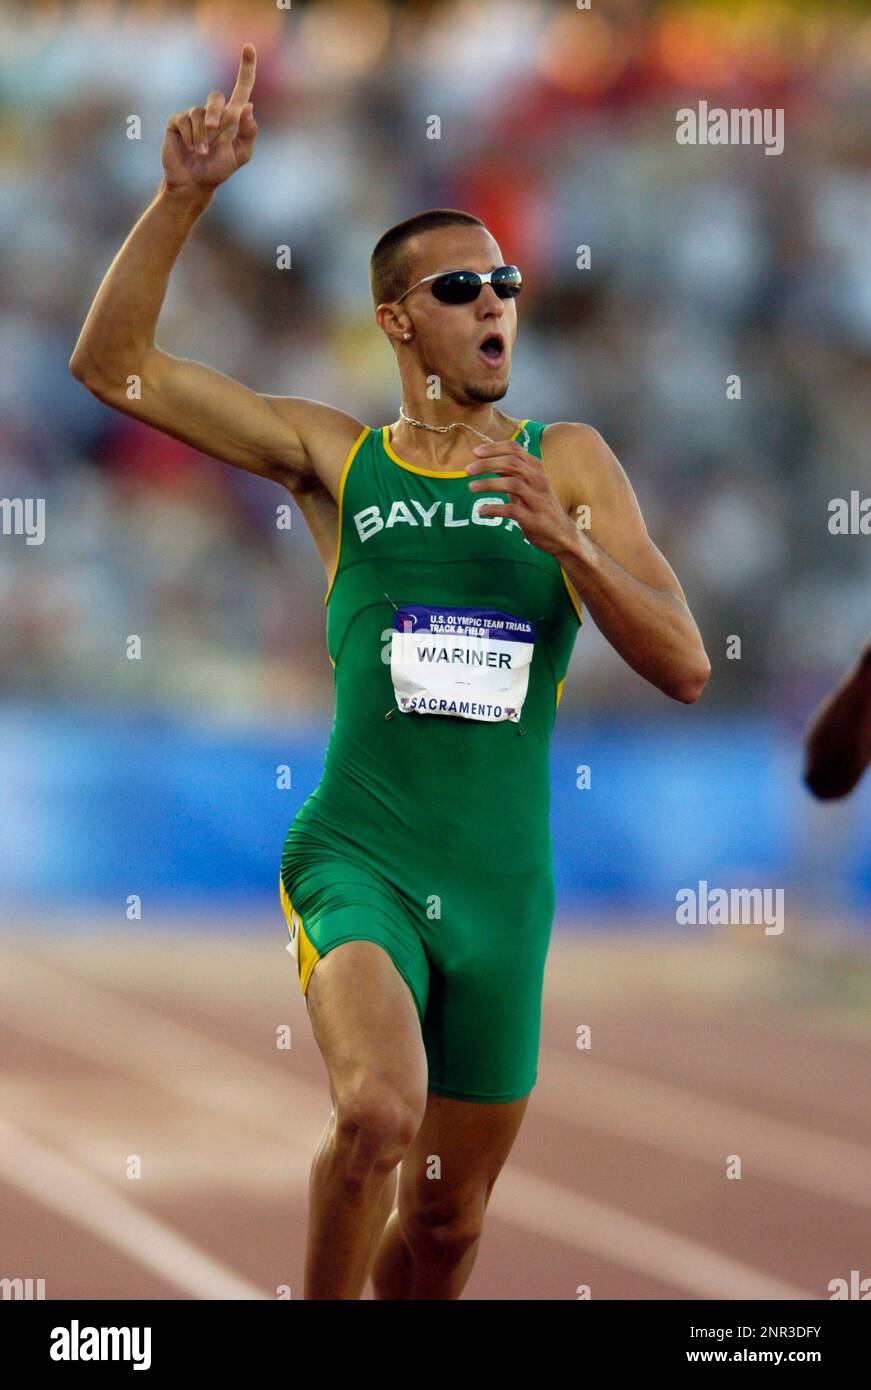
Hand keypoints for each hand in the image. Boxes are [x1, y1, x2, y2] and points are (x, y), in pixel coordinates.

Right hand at [162, 43, 257, 194]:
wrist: (194, 184)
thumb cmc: (218, 171)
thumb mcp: (240, 155)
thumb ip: (247, 133)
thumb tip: (248, 107)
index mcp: (232, 119)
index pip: (242, 88)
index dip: (246, 68)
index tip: (248, 46)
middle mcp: (213, 113)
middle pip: (217, 97)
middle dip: (217, 113)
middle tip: (216, 129)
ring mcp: (194, 117)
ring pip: (200, 113)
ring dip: (203, 135)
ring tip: (203, 152)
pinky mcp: (177, 122)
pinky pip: (184, 120)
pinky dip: (191, 136)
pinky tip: (191, 148)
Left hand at [466, 438, 582, 558]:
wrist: (561, 533)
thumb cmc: (540, 506)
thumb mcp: (527, 485)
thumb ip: (510, 472)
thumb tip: (487, 460)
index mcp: (536, 469)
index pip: (515, 449)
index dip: (494, 448)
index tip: (476, 452)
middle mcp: (538, 480)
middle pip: (511, 463)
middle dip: (487, 464)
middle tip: (467, 470)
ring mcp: (537, 499)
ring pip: (512, 483)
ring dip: (489, 484)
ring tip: (471, 487)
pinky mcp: (533, 519)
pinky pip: (511, 510)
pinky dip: (493, 509)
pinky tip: (481, 511)